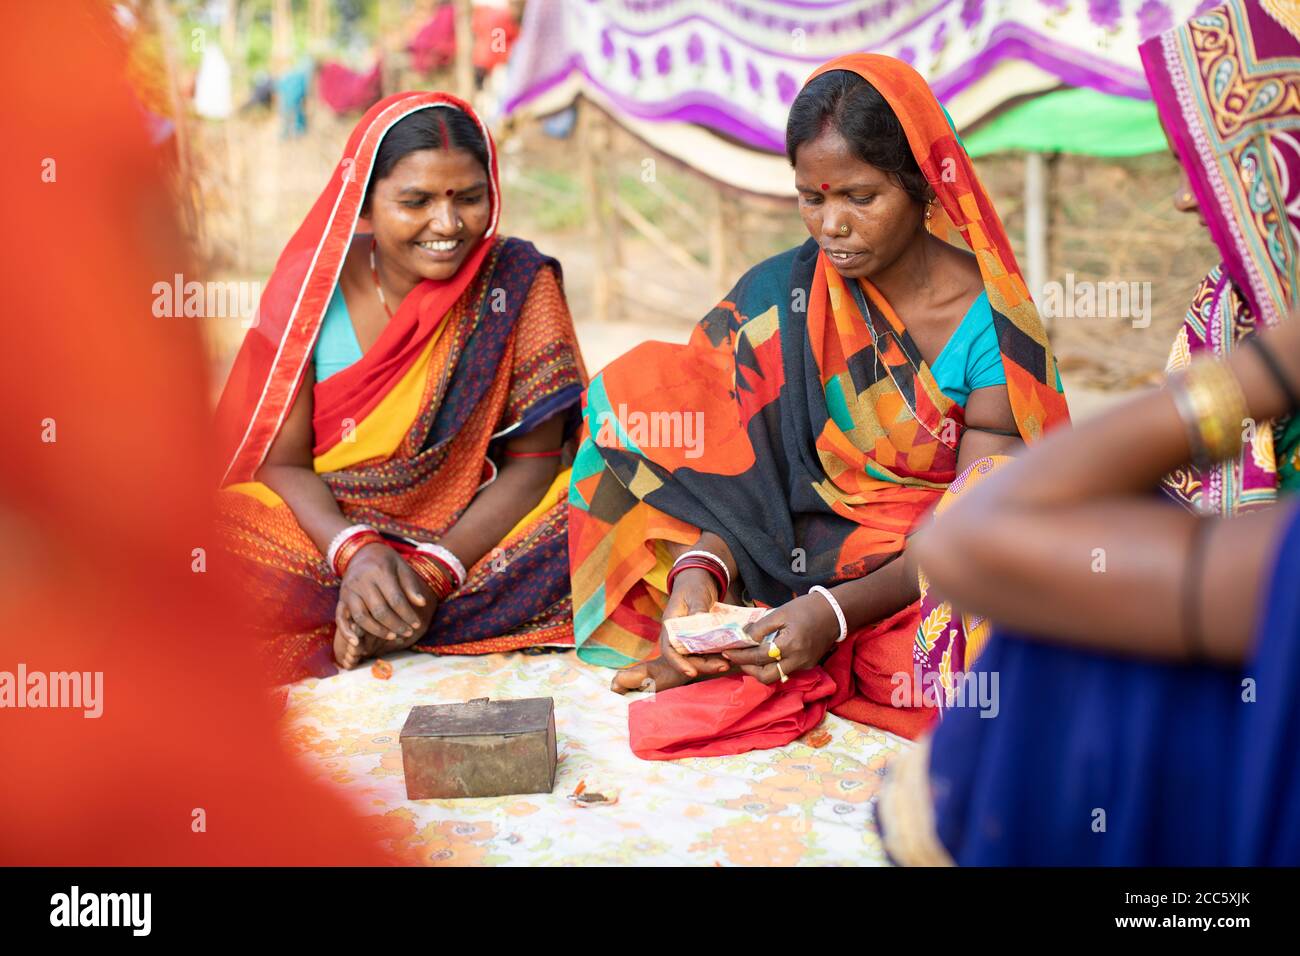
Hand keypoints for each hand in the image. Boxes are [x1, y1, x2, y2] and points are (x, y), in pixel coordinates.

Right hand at [337, 543, 429, 642]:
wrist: (361, 552)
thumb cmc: (386, 562)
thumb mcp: (402, 567)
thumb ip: (411, 585)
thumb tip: (422, 604)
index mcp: (379, 571)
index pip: (395, 599)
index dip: (407, 614)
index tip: (417, 625)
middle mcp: (361, 581)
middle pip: (379, 610)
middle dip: (396, 625)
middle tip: (408, 633)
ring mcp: (348, 590)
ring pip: (362, 617)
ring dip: (378, 631)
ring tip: (393, 636)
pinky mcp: (340, 599)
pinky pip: (340, 618)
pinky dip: (347, 633)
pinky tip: (357, 644)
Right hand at [656, 567, 730, 679]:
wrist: (698, 579)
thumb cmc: (693, 585)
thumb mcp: (695, 594)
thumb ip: (698, 609)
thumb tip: (701, 622)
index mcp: (670, 625)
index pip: (669, 649)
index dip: (678, 663)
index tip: (691, 673)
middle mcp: (677, 634)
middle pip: (686, 657)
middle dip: (703, 665)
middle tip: (722, 666)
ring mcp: (688, 636)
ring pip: (697, 655)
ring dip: (711, 662)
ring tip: (729, 663)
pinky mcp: (699, 637)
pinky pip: (706, 649)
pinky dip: (716, 654)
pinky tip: (729, 654)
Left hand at [723, 592, 838, 683]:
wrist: (835, 612)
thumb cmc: (806, 608)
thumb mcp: (780, 613)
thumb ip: (760, 628)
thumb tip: (743, 637)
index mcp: (789, 646)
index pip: (758, 656)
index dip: (740, 655)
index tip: (727, 651)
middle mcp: (797, 661)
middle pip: (766, 676)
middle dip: (748, 670)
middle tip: (738, 658)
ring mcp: (804, 665)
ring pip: (776, 676)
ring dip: (760, 669)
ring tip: (749, 657)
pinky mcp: (808, 665)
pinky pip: (786, 671)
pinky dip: (773, 665)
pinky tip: (766, 654)